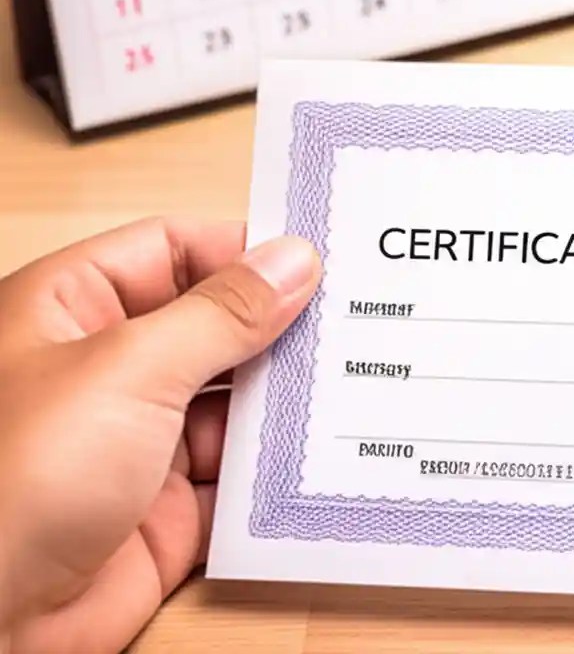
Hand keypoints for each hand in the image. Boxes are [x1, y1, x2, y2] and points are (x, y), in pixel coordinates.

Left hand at [0, 218, 319, 652]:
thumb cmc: (12, 483)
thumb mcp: (130, 370)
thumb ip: (220, 313)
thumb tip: (289, 262)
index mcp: (71, 312)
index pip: (172, 251)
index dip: (242, 251)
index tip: (317, 260)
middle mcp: (107, 371)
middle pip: (213, 326)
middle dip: (278, 327)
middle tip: (352, 320)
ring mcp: (139, 441)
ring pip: (234, 402)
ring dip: (284, 400)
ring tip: (353, 381)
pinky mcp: (169, 509)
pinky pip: (240, 475)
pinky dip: (278, 468)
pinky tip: (320, 452)